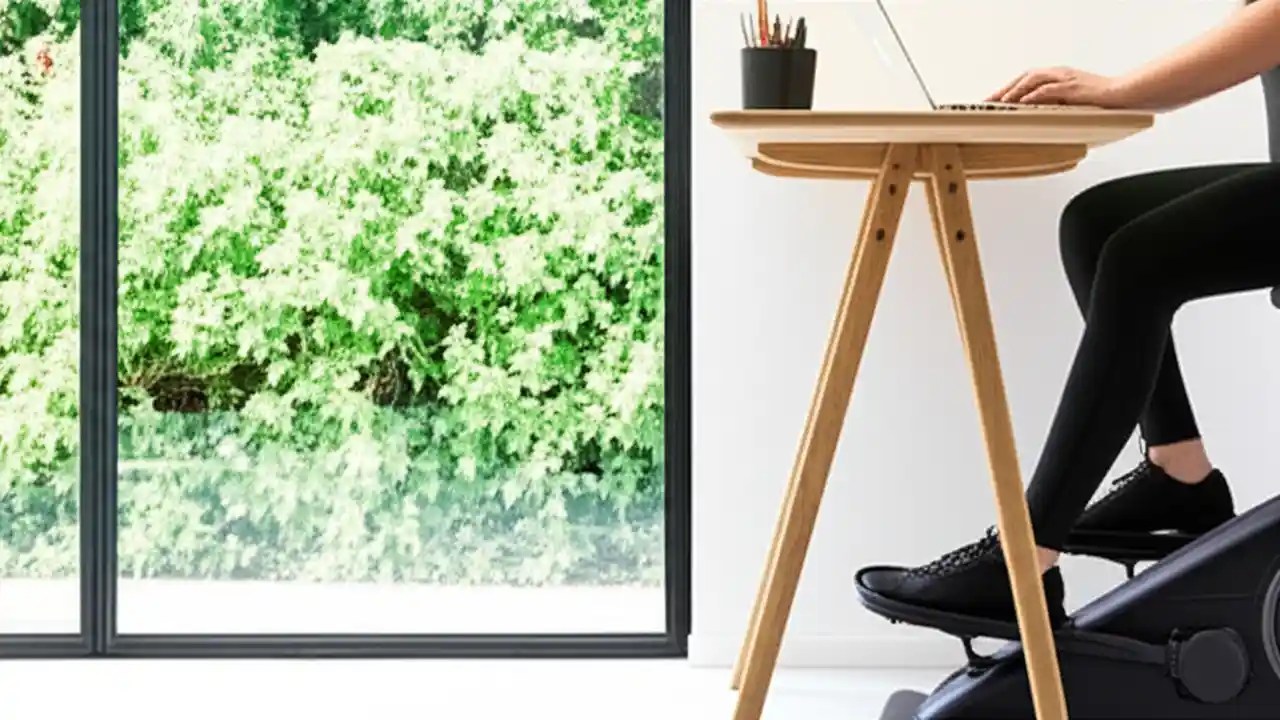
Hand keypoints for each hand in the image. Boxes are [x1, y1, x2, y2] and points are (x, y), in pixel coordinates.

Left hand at [987, 67, 1132, 107]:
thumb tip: (1033, 121)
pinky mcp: (1073, 87)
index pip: (1027, 79)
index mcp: (1058, 77)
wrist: (1124, 96)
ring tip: (999, 102)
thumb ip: (1054, 108)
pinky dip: (1033, 95)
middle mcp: (1059, 74)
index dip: (1008, 89)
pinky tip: (1022, 102)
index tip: (992, 101)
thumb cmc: (1100, 103)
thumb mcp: (1071, 104)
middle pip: (1025, 77)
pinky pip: (1048, 89)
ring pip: (1032, 80)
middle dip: (1004, 89)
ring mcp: (1066, 79)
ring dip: (1014, 91)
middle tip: (987, 102)